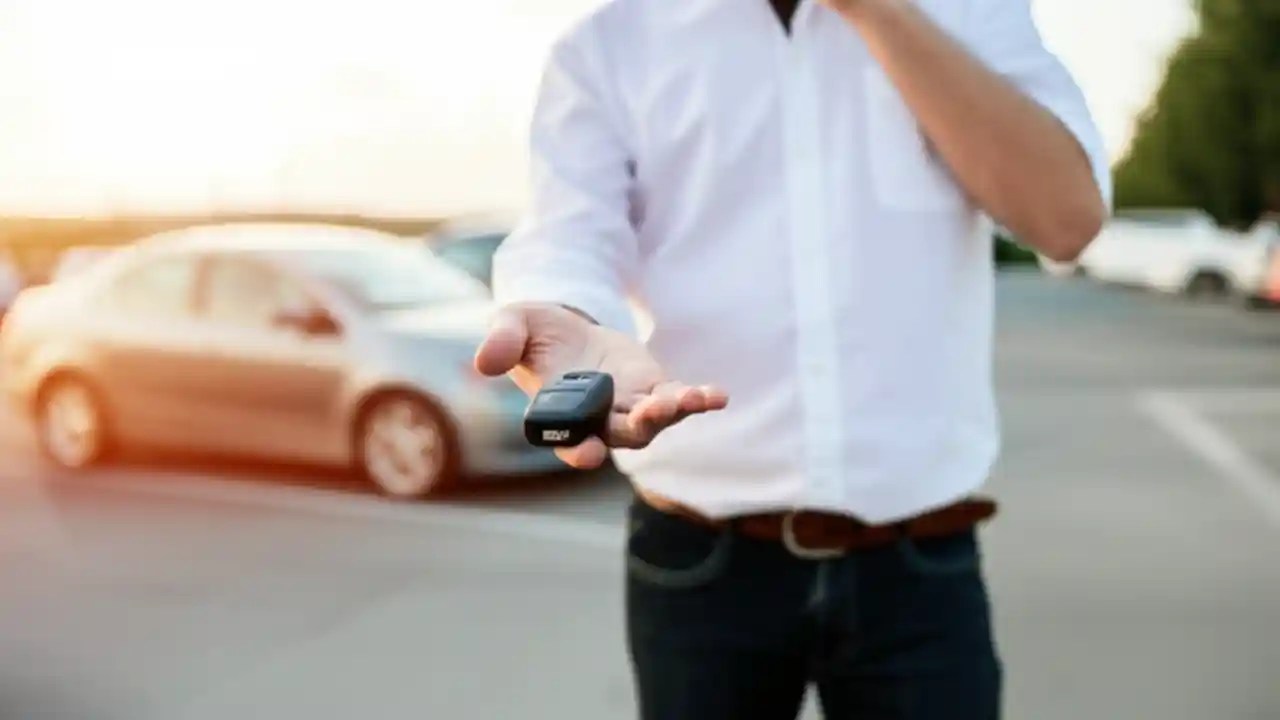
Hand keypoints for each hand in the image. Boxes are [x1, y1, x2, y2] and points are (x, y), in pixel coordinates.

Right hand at [474, 303, 728, 469]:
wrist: (569, 327)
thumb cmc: (535, 333)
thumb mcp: (514, 325)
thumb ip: (501, 341)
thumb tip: (485, 363)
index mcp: (559, 417)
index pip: (569, 445)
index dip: (579, 451)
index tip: (588, 453)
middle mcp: (597, 422)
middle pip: (620, 436)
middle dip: (637, 427)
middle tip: (650, 414)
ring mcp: (629, 408)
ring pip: (652, 423)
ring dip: (669, 413)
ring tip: (687, 398)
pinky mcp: (654, 389)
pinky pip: (678, 400)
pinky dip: (697, 400)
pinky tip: (716, 395)